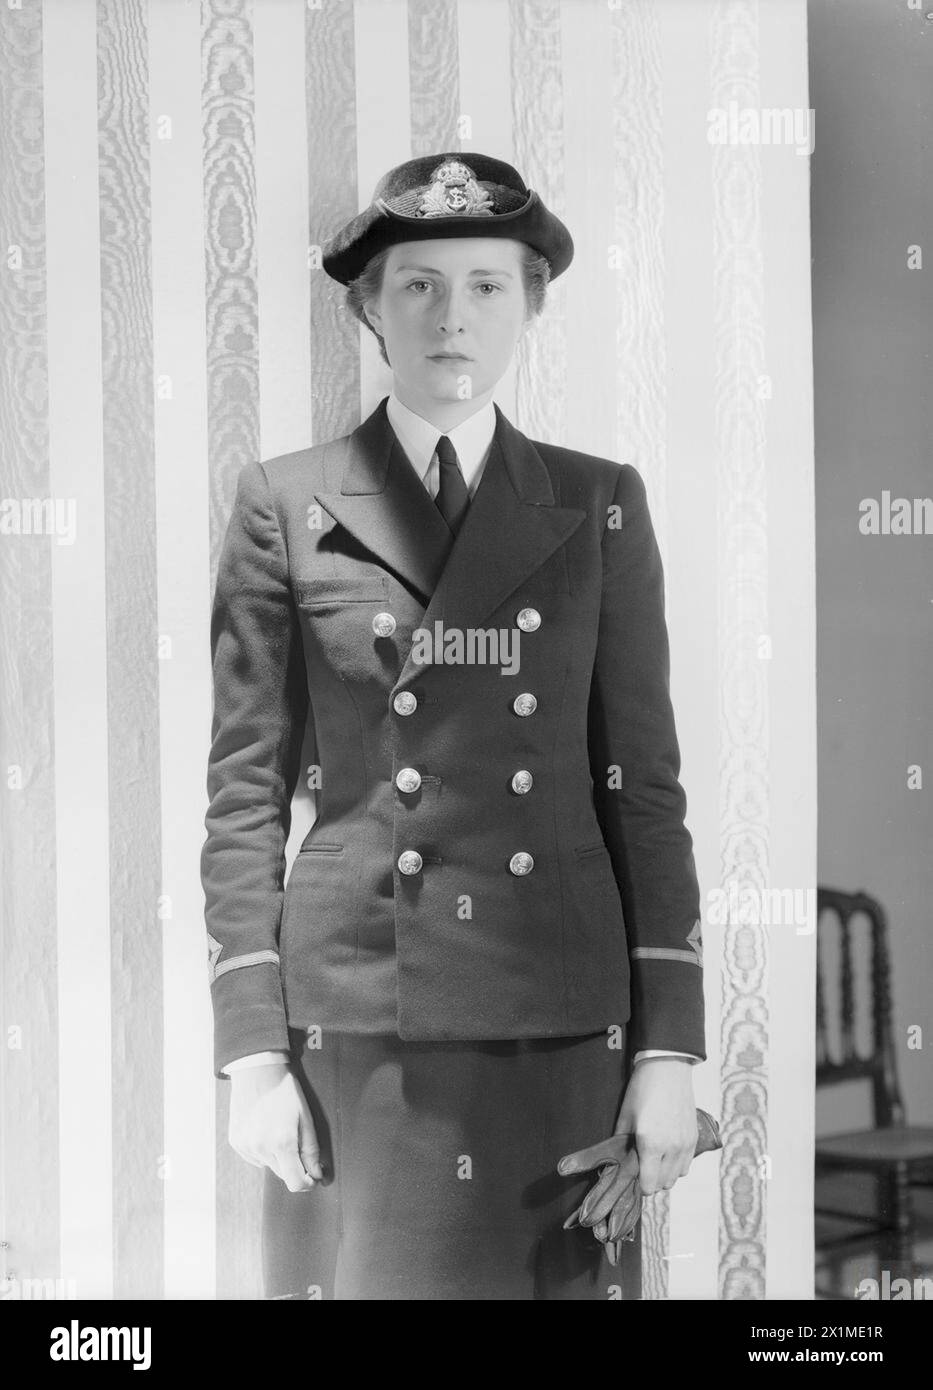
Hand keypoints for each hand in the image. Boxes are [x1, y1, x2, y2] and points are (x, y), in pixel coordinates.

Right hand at [228, 1062, 323, 1192]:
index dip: (307, 1184)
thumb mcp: (305, 1117)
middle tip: (298, 1142)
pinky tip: (265, 1129)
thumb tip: (317, 1174)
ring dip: (278, 1156)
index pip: (295, 1183)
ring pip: (269, 1165)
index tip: (313, 1177)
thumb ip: (311, 1149)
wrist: (257, 1070)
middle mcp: (261, 1148)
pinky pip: (255, 1157)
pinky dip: (263, 1150)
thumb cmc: (285, 1091)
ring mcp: (246, 1146)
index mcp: (282, 1143)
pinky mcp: (236, 1142)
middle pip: (283, 1174)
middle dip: (294, 1165)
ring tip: (278, 1128)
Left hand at [557, 1058, 696, 1263]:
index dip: (639, 1185)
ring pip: (676, 1177)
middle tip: (641, 1166)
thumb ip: (621, 1142)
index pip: (648, 1184)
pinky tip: (668, 1151)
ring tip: (655, 1159)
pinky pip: (687, 1165)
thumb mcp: (625, 1116)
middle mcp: (671, 1147)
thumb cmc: (642, 1089)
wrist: (668, 1068)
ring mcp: (685, 1144)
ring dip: (665, 1174)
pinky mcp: (694, 1138)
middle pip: (663, 1184)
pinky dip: (677, 1165)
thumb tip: (616, 1160)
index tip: (633, 1177)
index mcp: (650, 1144)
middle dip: (651, 1180)